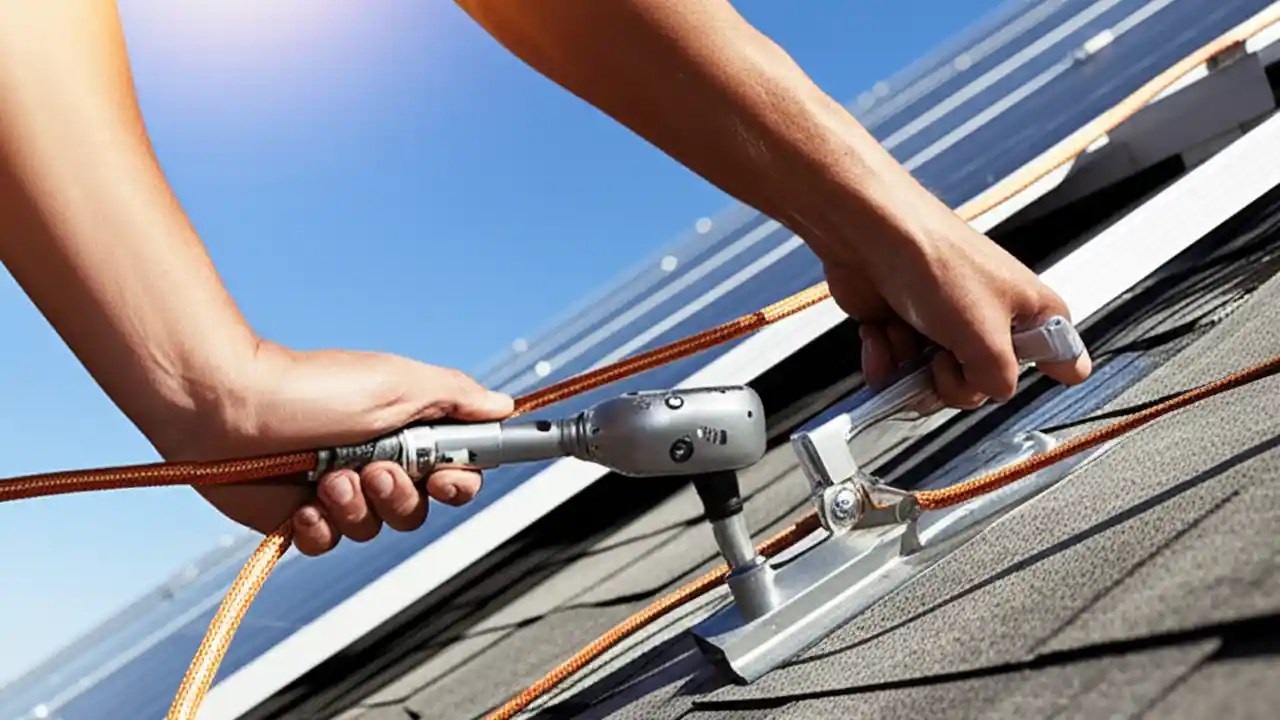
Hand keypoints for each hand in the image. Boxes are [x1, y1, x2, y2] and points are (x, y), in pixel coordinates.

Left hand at [161, 342, 513, 555]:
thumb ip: (455, 396)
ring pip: (377, 529)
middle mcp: (377, 463)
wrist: (227, 409)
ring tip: (327, 476)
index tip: (447, 476)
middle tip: (374, 469)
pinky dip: (321, 527)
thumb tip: (504, 405)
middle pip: (420, 508)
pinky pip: (331, 544)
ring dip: (356, 506)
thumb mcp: (397, 382)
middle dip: (400, 494)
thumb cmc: (310, 387)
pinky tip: (302, 503)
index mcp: (406, 431)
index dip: (459, 482)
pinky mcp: (302, 517)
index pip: (457, 471)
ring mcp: (340, 492)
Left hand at [818, 204, 1091, 407]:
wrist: (868, 232)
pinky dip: (884, 359)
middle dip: (953, 383)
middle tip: (941, 358)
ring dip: (910, 370)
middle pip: (982, 386)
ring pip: (935, 383)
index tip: (1016, 374)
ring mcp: (947, 325)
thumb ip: (997, 379)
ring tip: (903, 336)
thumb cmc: (934, 263)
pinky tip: (879, 335)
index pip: (1063, 357)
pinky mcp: (906, 326)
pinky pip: (898, 370)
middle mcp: (992, 321)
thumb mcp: (984, 335)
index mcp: (1032, 313)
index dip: (1049, 372)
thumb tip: (989, 392)